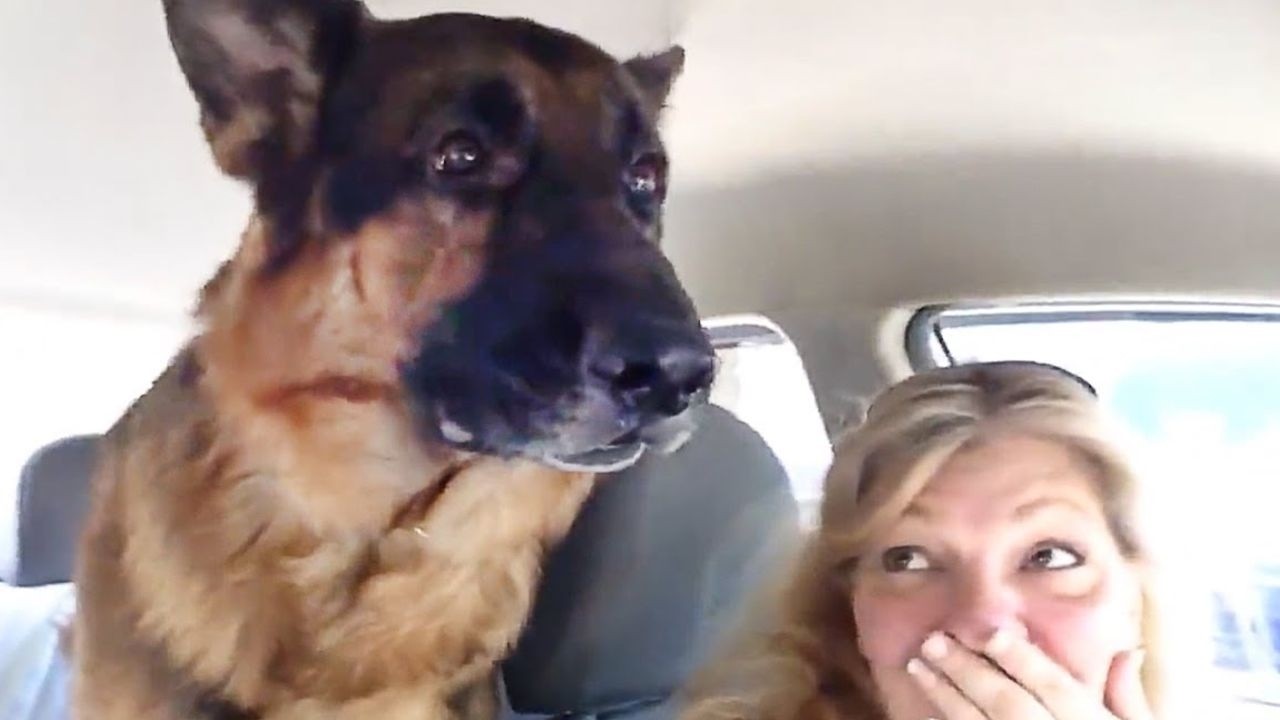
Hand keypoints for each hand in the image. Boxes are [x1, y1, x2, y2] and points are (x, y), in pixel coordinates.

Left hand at [905, 627, 1151, 719]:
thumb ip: (1129, 700)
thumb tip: (1127, 650)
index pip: (1058, 689)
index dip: (1022, 659)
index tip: (989, 632)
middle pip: (1010, 705)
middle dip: (969, 671)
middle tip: (934, 641)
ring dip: (947, 698)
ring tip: (918, 668)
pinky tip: (926, 713)